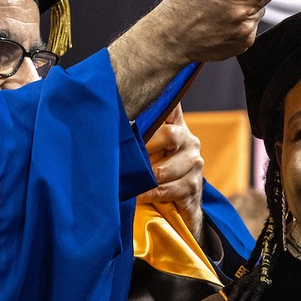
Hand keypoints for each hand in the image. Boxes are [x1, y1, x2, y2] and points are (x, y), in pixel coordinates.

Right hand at [111, 0, 291, 112]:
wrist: (172, 36)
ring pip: (261, 9)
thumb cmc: (186, 1)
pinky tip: (223, 21)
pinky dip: (243, 21)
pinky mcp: (245, 43)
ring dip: (249, 5)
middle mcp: (244, 11)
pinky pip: (254, 25)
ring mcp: (245, 29)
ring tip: (222, 8)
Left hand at [138, 105, 204, 233]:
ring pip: (162, 170)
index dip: (159, 101)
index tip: (139, 94)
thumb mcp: (147, 151)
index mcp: (177, 126)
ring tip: (126, 182)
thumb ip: (138, 135)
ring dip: (143, 179)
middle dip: (144, 149)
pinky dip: (148, 194)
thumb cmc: (156, 174)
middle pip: (168, 135)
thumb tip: (106, 117)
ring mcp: (195, 164)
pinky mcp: (193, 186)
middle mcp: (190, 141)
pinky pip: (166, 189)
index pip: (171, 106)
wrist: (180, 206)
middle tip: (126, 158)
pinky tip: (137, 196)